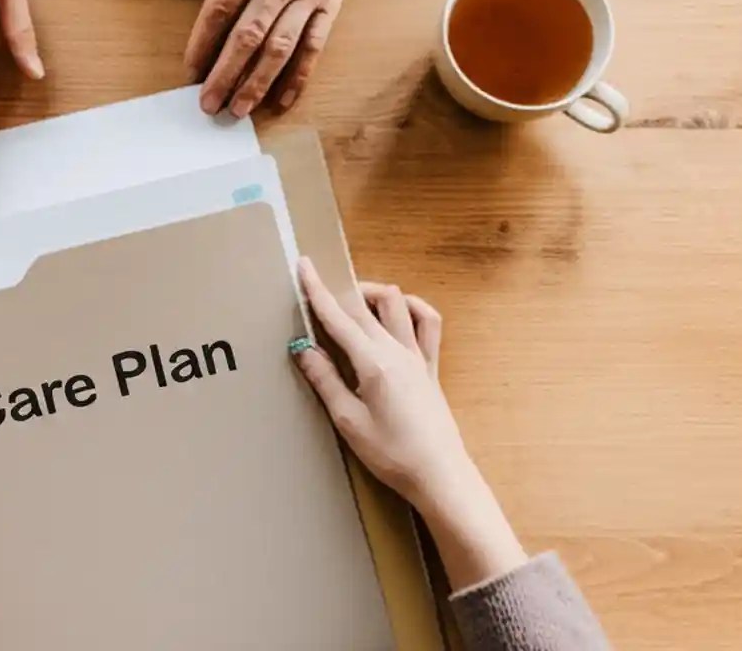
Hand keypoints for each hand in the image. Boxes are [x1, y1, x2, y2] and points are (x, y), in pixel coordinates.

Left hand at [145, 0, 363, 116]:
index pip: (220, 9)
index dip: (203, 44)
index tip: (189, 72)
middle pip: (249, 37)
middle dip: (227, 76)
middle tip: (209, 106)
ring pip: (281, 47)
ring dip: (259, 83)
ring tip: (239, 110)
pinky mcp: (332, 0)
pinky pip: (315, 44)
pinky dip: (299, 75)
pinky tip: (283, 99)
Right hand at [291, 258, 526, 588]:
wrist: (439, 475)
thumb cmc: (392, 455)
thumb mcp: (347, 421)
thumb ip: (325, 380)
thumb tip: (302, 348)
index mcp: (373, 364)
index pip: (338, 318)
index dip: (318, 290)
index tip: (304, 266)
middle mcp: (397, 352)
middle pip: (364, 306)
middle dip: (339, 290)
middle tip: (317, 284)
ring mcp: (417, 357)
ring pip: (398, 303)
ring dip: (374, 294)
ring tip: (353, 303)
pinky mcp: (430, 368)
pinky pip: (428, 324)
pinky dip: (412, 308)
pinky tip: (398, 313)